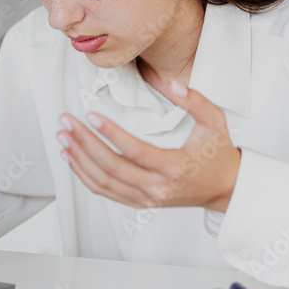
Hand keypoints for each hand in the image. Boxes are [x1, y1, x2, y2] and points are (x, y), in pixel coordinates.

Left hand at [56, 80, 240, 212]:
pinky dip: (84, 175)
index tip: (92, 116)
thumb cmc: (217, 154)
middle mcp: (158, 188)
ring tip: (64, 137)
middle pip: (112, 168)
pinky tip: (72, 157)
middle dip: (85, 143)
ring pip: (104, 182)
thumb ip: (195, 101)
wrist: (224, 188)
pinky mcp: (139, 203)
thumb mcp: (215, 122)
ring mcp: (146, 198)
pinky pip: (105, 191)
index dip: (111, 134)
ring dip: (79, 159)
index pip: (136, 152)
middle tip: (67, 122)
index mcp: (175, 168)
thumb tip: (172, 85)